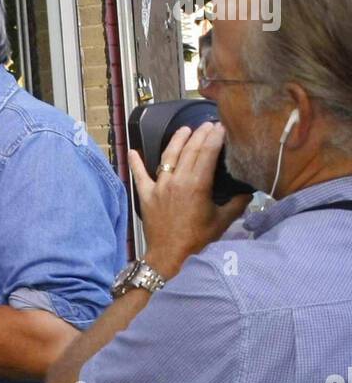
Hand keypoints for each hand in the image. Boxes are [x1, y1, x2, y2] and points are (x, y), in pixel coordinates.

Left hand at [128, 121, 251, 278]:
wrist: (169, 257)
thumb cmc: (196, 241)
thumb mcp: (221, 222)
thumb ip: (236, 205)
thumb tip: (249, 192)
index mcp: (197, 185)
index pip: (208, 152)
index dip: (215, 137)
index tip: (221, 127)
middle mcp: (177, 181)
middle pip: (190, 149)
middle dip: (200, 133)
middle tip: (208, 125)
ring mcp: (160, 186)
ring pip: (168, 155)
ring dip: (177, 139)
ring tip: (185, 130)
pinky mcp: (146, 196)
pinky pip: (139, 176)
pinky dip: (135, 163)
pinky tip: (133, 151)